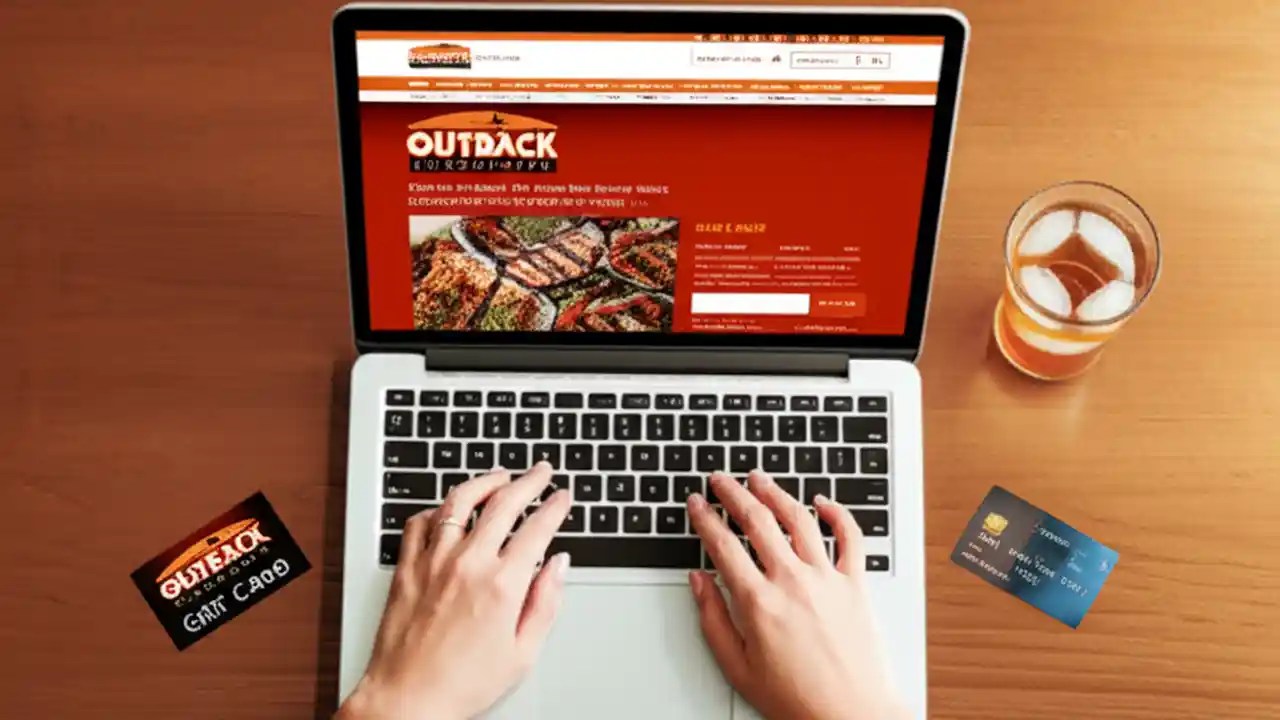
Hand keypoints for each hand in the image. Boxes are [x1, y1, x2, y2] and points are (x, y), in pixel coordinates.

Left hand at [336, 462, 570, 719]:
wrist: (406, 701)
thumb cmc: (461, 686)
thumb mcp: (522, 654)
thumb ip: (546, 603)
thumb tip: (558, 566)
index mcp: (502, 585)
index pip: (538, 528)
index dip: (556, 506)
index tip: (563, 497)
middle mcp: (467, 564)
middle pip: (504, 502)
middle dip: (529, 481)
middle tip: (540, 472)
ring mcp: (433, 562)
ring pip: (460, 501)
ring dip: (484, 481)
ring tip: (499, 476)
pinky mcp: (406, 568)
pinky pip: (420, 522)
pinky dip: (437, 509)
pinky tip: (448, 509)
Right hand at [687, 471, 907, 719]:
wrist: (851, 715)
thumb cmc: (796, 699)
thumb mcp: (737, 666)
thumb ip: (713, 619)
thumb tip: (699, 581)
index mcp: (759, 602)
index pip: (723, 545)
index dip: (705, 518)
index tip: (697, 504)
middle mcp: (792, 582)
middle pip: (757, 520)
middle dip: (733, 493)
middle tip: (721, 480)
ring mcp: (827, 579)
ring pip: (799, 518)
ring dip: (776, 491)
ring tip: (759, 478)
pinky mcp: (856, 584)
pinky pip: (849, 537)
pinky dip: (837, 512)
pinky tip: (822, 500)